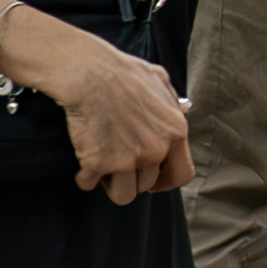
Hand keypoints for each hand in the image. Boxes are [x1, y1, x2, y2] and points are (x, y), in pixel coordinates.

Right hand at [30, 20, 194, 201]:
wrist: (88, 73)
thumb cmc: (122, 72)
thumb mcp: (160, 80)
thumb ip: (173, 102)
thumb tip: (184, 109)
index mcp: (175, 133)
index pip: (182, 175)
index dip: (166, 181)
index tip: (152, 179)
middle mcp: (155, 150)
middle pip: (147, 186)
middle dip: (133, 177)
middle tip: (119, 161)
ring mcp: (127, 159)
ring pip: (123, 195)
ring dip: (111, 183)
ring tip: (103, 165)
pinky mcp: (97, 164)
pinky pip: (88, 184)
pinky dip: (83, 177)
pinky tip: (82, 162)